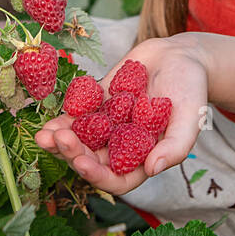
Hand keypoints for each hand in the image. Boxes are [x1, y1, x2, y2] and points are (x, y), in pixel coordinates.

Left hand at [34, 36, 208, 198]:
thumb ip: (176, 146)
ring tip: (43, 136)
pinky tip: (50, 122)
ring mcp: (109, 126)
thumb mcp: (190, 118)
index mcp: (145, 157)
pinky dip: (63, 120)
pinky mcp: (98, 105)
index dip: (98, 175)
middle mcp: (123, 146)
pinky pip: (78, 116)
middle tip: (59, 140)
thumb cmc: (191, 90)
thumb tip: (153, 169)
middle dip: (72, 154)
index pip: (118, 179)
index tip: (82, 163)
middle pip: (92, 160)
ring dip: (61, 141)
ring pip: (80, 141)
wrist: (180, 56)